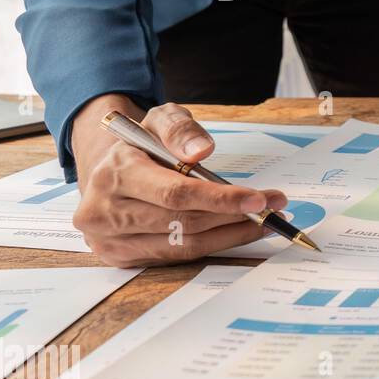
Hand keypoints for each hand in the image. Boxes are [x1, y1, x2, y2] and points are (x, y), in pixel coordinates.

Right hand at [70, 95, 287, 267]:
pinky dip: (212, 244)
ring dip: (230, 235)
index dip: (221, 199)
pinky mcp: (121, 257)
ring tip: (262, 221)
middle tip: (273, 207)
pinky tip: (236, 232)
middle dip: (235, 217)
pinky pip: (177, 256)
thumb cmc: (140, 145)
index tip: (259, 200)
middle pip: (184, 223)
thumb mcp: (158, 121)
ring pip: (184, 245)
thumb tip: (201, 150)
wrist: (106, 170)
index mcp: (115, 174)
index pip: (176, 194)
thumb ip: (179, 129)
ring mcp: (110, 240)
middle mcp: (105, 212)